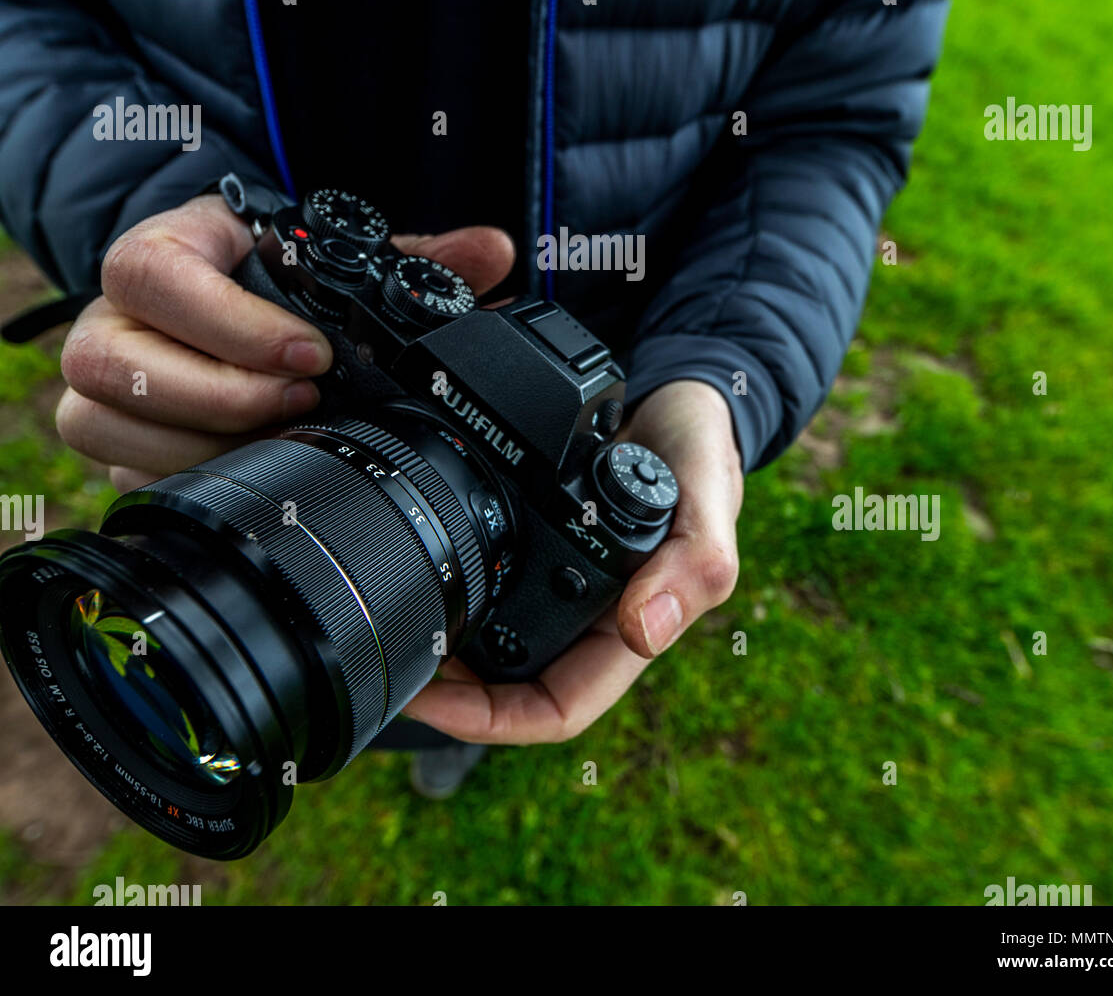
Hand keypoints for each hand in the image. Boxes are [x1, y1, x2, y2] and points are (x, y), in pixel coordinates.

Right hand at [55, 196, 514, 492]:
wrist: (229, 298)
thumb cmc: (277, 276)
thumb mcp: (337, 256)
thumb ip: (415, 256)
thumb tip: (494, 250)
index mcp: (169, 248)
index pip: (152, 272)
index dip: (228, 322)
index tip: (309, 353)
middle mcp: (117, 311)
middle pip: (107, 358)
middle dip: (217, 394)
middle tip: (302, 405)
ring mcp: (103, 375)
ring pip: (97, 419)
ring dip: (195, 443)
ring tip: (279, 438)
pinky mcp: (111, 432)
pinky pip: (114, 470)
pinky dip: (180, 478)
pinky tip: (244, 473)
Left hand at [403, 378, 744, 743]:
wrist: (682, 402)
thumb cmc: (703, 454)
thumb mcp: (707, 497)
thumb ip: (692, 562)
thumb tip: (642, 632)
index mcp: (632, 626)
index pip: (560, 708)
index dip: (493, 721)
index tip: (432, 702)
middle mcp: (593, 618)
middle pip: (512, 687)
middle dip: (451, 691)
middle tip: (394, 658)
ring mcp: (565, 587)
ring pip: (497, 645)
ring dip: (449, 648)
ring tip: (396, 622)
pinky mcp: (545, 550)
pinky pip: (496, 589)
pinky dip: (460, 588)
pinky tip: (426, 570)